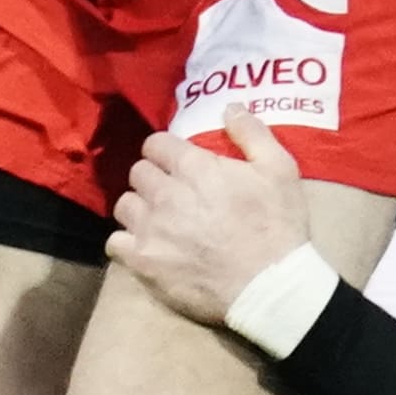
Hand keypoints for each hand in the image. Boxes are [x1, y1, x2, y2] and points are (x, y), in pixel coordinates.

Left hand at [109, 111, 320, 325]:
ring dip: (139, 208)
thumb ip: (252, 133)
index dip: (166, 151)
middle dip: (153, 177)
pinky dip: (127, 242)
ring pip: (124, 205)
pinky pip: (115, 242)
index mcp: (194, 167)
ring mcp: (150, 229)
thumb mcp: (280, 170)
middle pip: (138, 172)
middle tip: (172, 192)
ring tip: (158, 219)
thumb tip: (229, 107)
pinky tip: (146, 246)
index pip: (156, 144)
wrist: (270, 287)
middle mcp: (164, 193)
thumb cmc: (278, 226)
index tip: (177, 162)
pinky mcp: (143, 262)